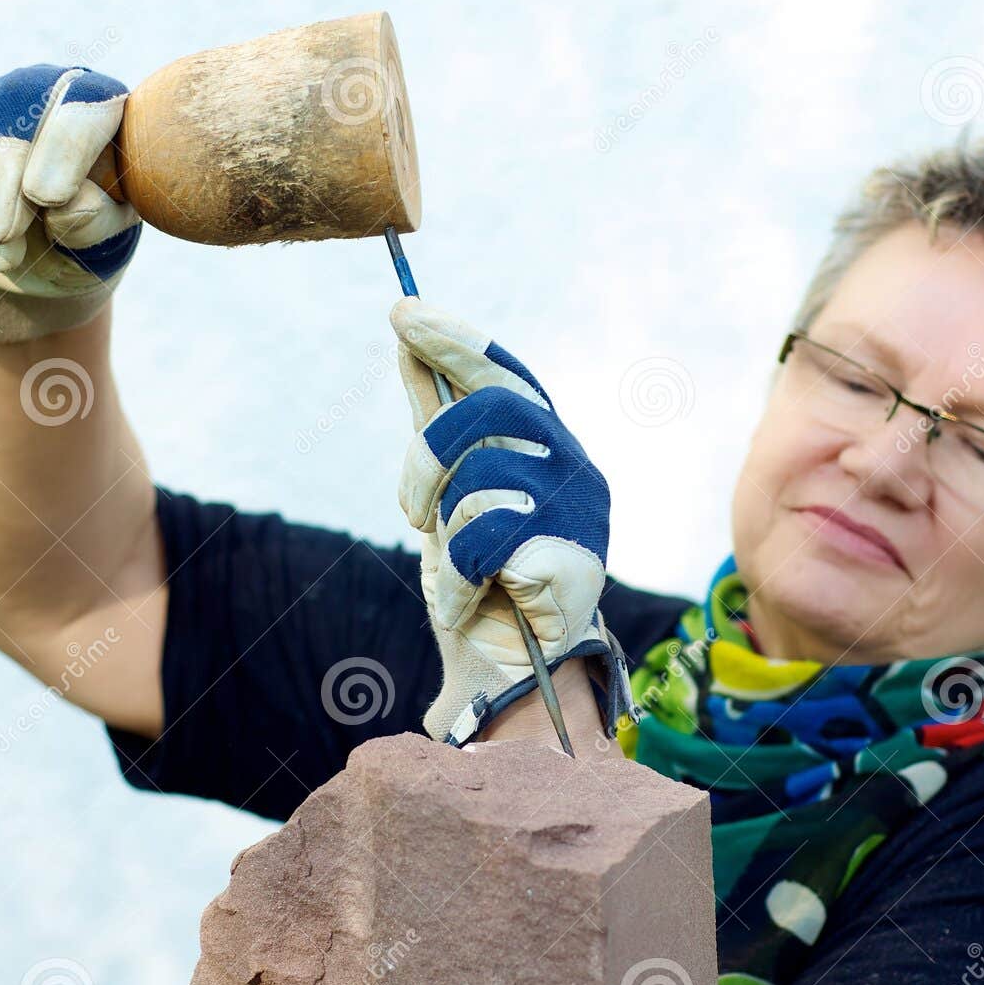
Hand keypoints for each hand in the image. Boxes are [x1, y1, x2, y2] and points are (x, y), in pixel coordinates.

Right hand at [0, 65, 141, 341]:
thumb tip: (71, 203)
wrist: (36, 260)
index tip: (49, 198)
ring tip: (2, 259)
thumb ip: (96, 222)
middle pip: (8, 111)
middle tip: (3, 237)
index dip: (62, 147)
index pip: (80, 106)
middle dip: (0, 178)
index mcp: (97, 107)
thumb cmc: (83, 242)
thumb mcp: (106, 243)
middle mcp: (35, 90)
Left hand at [390, 297, 632, 744]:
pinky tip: (478, 604)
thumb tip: (408, 331)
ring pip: (478, 484)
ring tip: (462, 580)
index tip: (402, 313)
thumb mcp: (446, 491)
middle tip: (412, 512)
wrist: (508, 670)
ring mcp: (581, 511)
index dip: (456, 341)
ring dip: (447, 540)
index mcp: (547, 447)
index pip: (506, 375)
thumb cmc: (482, 581)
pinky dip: (461, 584)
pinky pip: (484, 544)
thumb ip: (434, 418)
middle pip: (490, 410)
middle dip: (429, 457)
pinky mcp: (575, 558)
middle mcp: (573, 467)